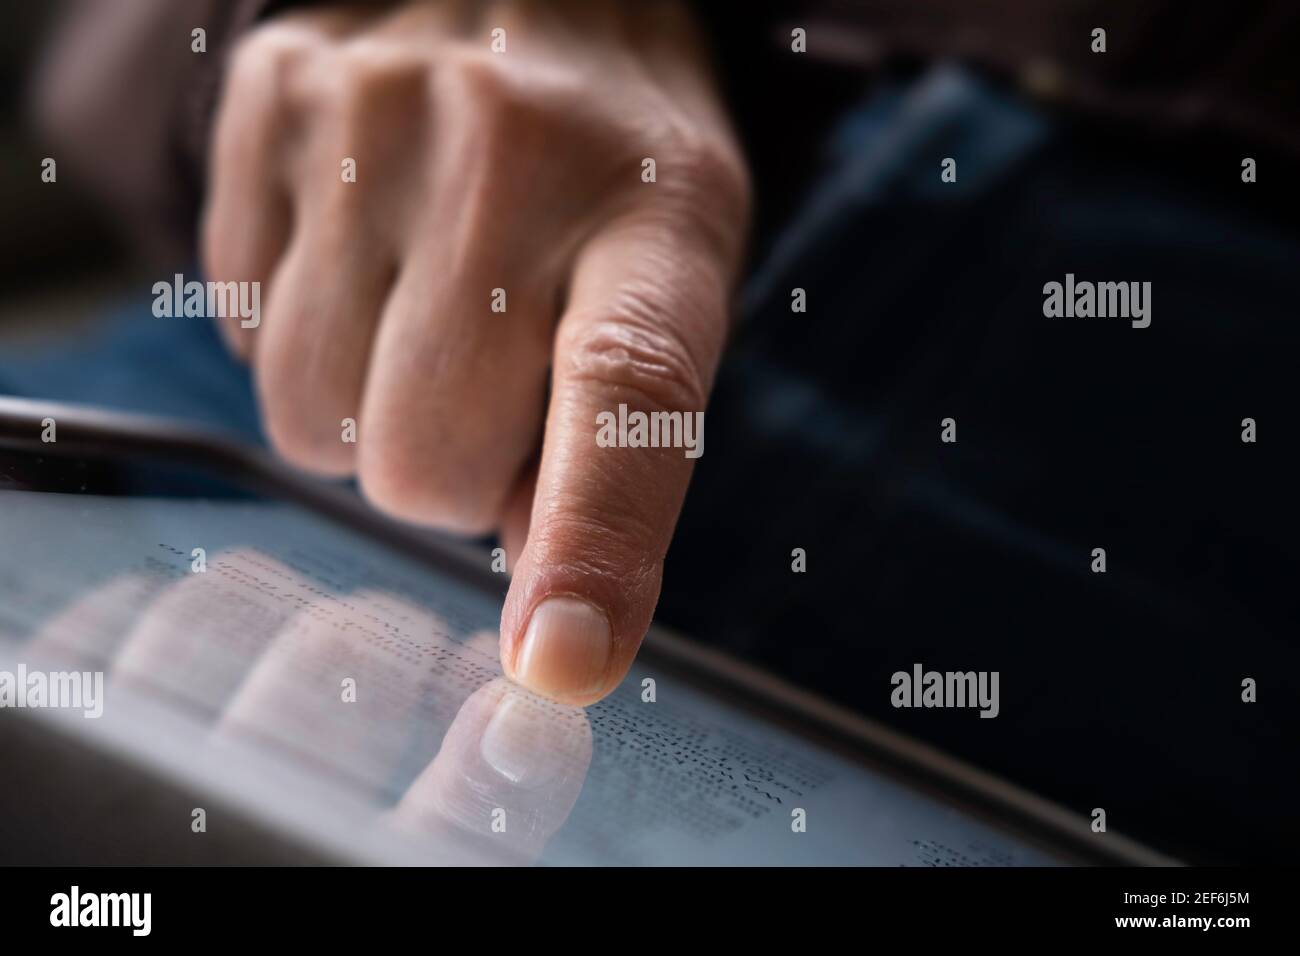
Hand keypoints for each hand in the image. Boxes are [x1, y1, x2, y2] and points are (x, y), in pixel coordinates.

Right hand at [202, 0, 749, 704]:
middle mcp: (509, 154)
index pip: (623, 395)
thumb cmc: (617, 172)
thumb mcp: (673, 281)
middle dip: (452, 472)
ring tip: (422, 316)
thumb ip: (616, 442)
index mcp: (657, 217)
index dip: (587, 539)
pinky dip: (302, 340)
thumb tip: (534, 601)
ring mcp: (371, 119)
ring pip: (311, 423)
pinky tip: (364, 264)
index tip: (558, 659)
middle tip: (488, 379)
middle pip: (422, 465)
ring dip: (367, 416)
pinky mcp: (267, 105)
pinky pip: (244, 336)